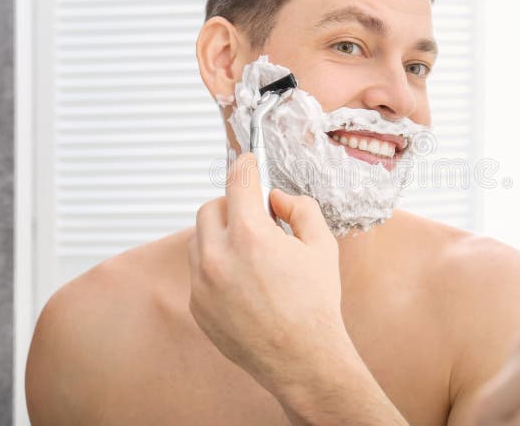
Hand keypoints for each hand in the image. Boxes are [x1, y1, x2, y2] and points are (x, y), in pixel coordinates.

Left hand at [187, 152, 348, 392]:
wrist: (302, 359)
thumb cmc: (316, 302)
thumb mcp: (321, 245)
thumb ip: (299, 208)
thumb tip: (276, 198)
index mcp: (250, 235)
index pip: (238, 181)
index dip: (246, 164)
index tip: (248, 159)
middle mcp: (217, 256)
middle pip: (211, 207)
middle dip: (233, 204)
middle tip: (257, 217)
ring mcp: (202, 283)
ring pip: (200, 239)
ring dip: (221, 234)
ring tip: (252, 253)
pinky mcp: (197, 306)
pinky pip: (199, 271)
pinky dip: (217, 265)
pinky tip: (245, 282)